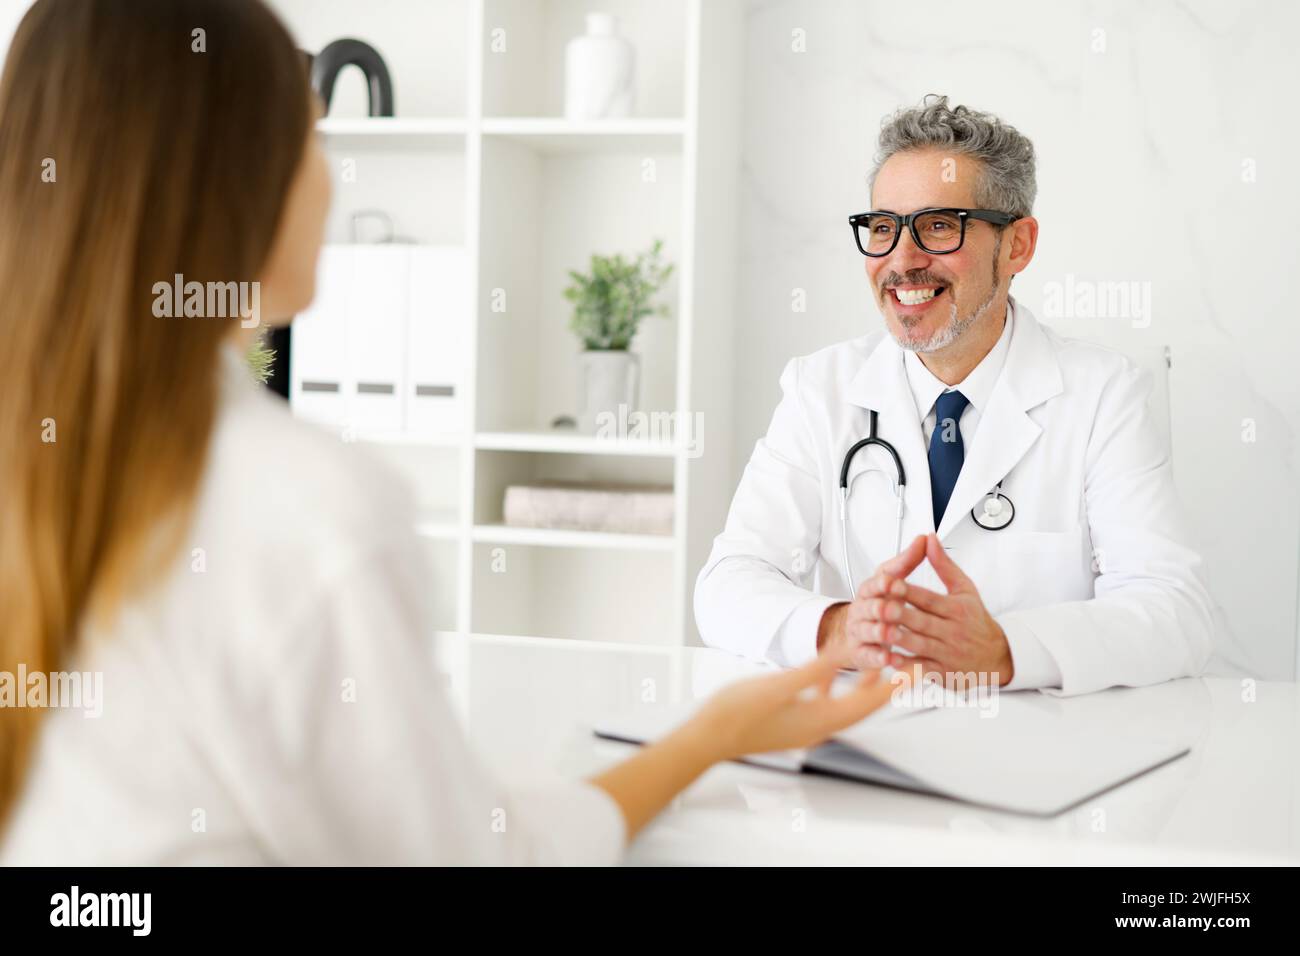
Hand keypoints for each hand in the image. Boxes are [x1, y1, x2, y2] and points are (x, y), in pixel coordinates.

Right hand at [688, 653, 901, 762]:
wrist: (709, 736)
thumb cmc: (738, 715)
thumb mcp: (780, 684)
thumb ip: (814, 669)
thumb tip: (841, 653)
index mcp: (820, 720)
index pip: (870, 702)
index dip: (896, 684)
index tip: (918, 670)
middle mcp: (819, 727)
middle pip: (864, 705)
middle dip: (888, 685)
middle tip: (908, 666)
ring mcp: (806, 726)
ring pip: (846, 703)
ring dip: (863, 685)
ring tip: (878, 664)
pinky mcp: (792, 722)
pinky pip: (823, 701)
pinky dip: (834, 685)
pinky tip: (828, 671)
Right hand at [818, 534, 927, 668]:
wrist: (858, 632)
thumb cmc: (880, 603)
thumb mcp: (891, 579)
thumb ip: (907, 561)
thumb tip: (924, 539)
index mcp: (870, 589)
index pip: (874, 583)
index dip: (884, 583)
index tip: (894, 582)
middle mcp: (862, 609)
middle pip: (869, 607)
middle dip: (881, 608)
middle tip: (893, 609)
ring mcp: (860, 631)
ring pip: (867, 631)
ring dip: (879, 632)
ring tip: (892, 634)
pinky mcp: (862, 653)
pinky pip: (869, 656)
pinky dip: (880, 658)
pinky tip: (891, 659)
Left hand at [858, 533, 1013, 686]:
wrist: (997, 657)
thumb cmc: (976, 621)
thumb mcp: (965, 589)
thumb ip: (944, 565)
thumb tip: (929, 539)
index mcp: (956, 609)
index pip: (928, 598)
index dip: (908, 591)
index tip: (889, 582)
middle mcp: (952, 631)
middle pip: (921, 621)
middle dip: (900, 614)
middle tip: (879, 607)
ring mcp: (946, 653)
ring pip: (919, 645)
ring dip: (899, 639)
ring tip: (880, 631)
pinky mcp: (941, 671)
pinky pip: (921, 668)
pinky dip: (905, 666)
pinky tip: (889, 659)